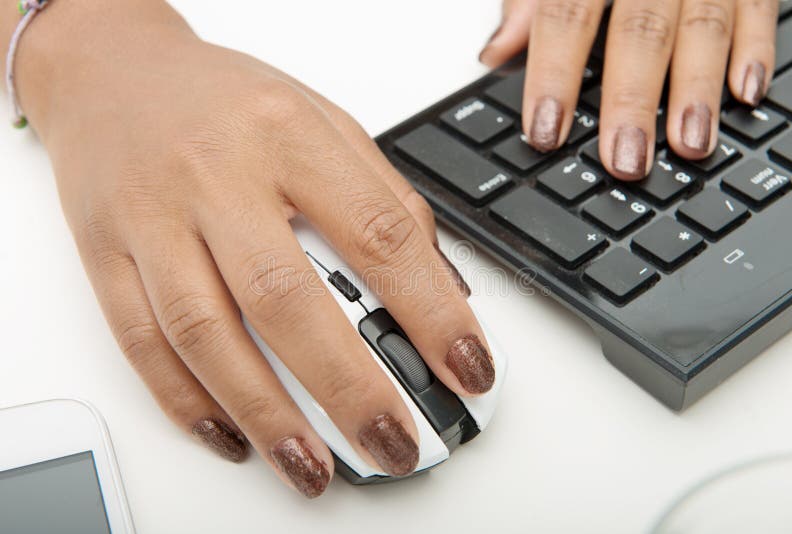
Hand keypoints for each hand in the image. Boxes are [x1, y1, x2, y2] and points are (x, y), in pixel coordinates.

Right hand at [15, 0, 491, 497]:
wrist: (115, 72)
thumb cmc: (228, 101)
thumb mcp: (323, 121)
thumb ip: (383, 198)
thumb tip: (440, 286)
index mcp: (288, 137)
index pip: (378, 234)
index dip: (432, 312)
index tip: (467, 368)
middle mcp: (216, 177)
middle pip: (286, 299)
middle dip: (349, 388)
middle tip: (394, 441)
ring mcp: (153, 218)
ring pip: (206, 335)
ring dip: (265, 414)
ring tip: (312, 466)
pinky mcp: (106, 254)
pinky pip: (141, 340)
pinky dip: (187, 401)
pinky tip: (233, 436)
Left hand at [479, 0, 778, 179]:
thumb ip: (528, 3)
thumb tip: (495, 53)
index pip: (564, 17)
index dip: (553, 75)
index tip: (545, 130)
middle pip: (638, 30)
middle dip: (631, 100)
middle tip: (625, 159)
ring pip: (702, 24)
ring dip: (696, 89)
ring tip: (689, 144)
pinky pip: (757, 6)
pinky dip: (754, 50)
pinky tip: (744, 94)